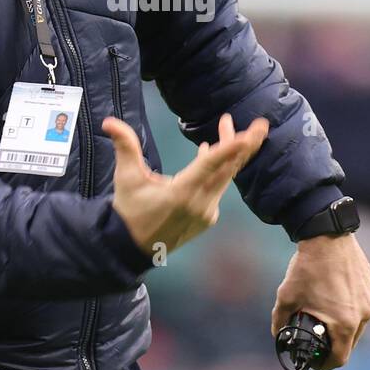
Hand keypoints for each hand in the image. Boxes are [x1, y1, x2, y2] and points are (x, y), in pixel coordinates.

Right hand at [103, 112, 268, 260]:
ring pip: (225, 177)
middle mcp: (199, 204)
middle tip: (261, 124)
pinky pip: (218, 188)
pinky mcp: (207, 218)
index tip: (248, 135)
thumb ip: (124, 146)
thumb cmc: (129, 210)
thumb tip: (108, 122)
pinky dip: (219, 169)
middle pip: (228, 169)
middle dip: (243, 144)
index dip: (230, 148)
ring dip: (229, 152)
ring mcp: (206, 213)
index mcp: (181, 193)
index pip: (210, 166)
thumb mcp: (126, 178)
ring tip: (226, 124)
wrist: (132, 248)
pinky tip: (210, 150)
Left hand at [271, 233, 369, 369]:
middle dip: (333, 345)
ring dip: (343, 325)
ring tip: (325, 313)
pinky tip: (335, 295)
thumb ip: (280, 322)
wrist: (327, 236)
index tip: (315, 362)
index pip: (340, 359)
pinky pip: (362, 306)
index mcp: (345, 323)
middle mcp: (363, 315)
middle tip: (318, 339)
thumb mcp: (286, 298)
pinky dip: (350, 307)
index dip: (325, 365)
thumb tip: (278, 334)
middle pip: (350, 344)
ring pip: (358, 324)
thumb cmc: (307, 267)